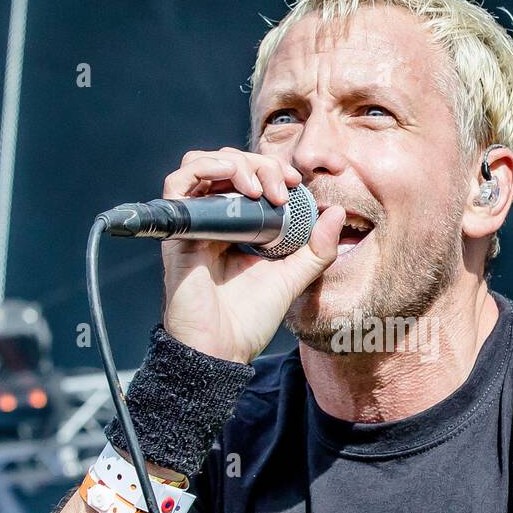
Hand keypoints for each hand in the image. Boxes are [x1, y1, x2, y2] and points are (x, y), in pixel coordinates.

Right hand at [157, 147, 344, 362]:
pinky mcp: (178, 231)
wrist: (221, 349)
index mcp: (236, 227)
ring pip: (202, 164)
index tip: (295, 183)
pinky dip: (205, 169)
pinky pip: (177, 183)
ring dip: (235, 163)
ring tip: (259, 187)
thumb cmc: (249, 320)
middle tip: (282, 187)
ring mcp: (193, 224)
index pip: (247, 177)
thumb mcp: (292, 277)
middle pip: (227, 164)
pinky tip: (236, 182)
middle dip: (259, 164)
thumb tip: (335, 213)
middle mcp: (212, 221)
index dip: (271, 169)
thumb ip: (316, 249)